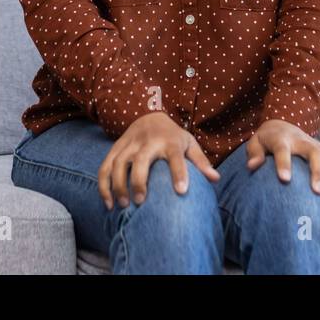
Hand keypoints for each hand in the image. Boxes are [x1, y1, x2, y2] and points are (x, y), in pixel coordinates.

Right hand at [97, 111, 219, 209]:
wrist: (148, 114)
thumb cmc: (172, 135)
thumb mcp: (189, 143)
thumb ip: (200, 161)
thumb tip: (215, 179)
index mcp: (170, 141)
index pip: (175, 156)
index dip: (179, 172)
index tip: (182, 191)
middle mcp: (148, 141)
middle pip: (141, 160)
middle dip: (139, 181)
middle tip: (141, 202)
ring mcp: (129, 144)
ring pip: (118, 163)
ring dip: (118, 185)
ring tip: (122, 206)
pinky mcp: (115, 149)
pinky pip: (104, 166)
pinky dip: (103, 185)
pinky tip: (108, 203)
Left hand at [246, 119, 319, 198]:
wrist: (284, 126)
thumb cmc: (268, 141)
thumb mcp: (256, 143)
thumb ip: (254, 153)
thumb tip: (252, 166)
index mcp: (282, 139)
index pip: (283, 149)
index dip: (284, 163)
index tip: (285, 179)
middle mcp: (303, 141)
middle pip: (314, 153)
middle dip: (317, 172)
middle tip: (317, 192)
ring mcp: (318, 146)